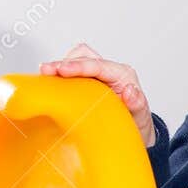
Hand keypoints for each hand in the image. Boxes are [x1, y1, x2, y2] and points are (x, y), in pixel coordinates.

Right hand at [40, 43, 155, 148]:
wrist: (135, 130)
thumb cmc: (137, 122)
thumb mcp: (141, 117)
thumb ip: (138, 104)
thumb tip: (130, 91)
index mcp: (122, 75)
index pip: (98, 65)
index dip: (78, 66)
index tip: (62, 69)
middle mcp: (109, 70)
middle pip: (83, 56)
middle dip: (64, 63)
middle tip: (47, 71)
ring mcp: (96, 74)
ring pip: (75, 59)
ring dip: (60, 66)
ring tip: (45, 75)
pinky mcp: (86, 80)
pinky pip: (71, 71)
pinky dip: (59, 75)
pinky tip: (49, 82)